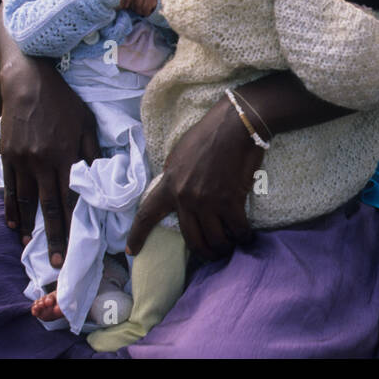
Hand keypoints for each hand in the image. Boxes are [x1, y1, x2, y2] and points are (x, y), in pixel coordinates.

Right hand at [0, 27, 100, 260]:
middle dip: (54, 236)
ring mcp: (22, 160)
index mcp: (66, 154)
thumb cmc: (63, 100)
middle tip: (56, 261)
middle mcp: (43, 161)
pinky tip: (13, 223)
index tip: (76, 246)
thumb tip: (98, 178)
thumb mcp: (86, 122)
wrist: (28, 80)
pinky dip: (11, 207)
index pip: (71, 198)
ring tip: (31, 246)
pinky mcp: (7, 155)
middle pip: (49, 206)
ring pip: (27, 200)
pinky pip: (10, 187)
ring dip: (30, 226)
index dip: (73, 224)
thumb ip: (91, 151)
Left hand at [126, 97, 262, 260]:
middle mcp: (185, 197)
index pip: (147, 214)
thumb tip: (174, 193)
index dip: (137, 235)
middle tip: (212, 253)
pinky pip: (237, 230)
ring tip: (230, 245)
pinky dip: (243, 236)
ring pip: (216, 239)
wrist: (234, 124)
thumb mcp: (179, 155)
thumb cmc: (208, 134)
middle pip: (192, 239)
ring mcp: (208, 201)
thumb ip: (174, 177)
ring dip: (224, 247)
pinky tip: (246, 236)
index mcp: (169, 184)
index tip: (132, 251)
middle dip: (204, 252)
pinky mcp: (230, 201)